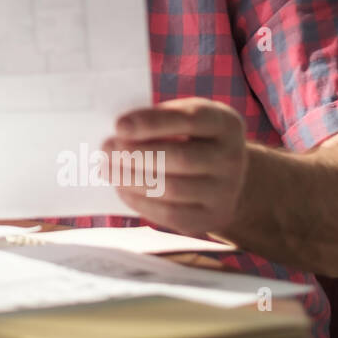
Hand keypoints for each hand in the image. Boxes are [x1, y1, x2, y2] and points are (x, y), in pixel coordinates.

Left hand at [102, 97, 247, 235]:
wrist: (227, 178)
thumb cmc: (193, 139)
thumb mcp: (187, 119)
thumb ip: (158, 120)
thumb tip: (118, 131)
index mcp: (225, 123)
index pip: (190, 120)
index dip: (152, 123)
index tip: (119, 125)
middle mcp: (231, 158)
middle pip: (179, 158)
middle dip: (136, 154)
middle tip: (106, 148)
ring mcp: (224, 192)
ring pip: (171, 188)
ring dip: (131, 178)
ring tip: (107, 168)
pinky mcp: (209, 218)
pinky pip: (169, 214)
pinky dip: (139, 200)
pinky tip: (121, 188)